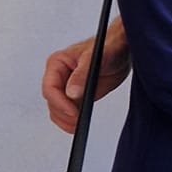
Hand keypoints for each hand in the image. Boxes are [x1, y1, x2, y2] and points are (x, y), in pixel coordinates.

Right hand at [41, 17, 129, 133]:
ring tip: (80, 125)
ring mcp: (66, 88)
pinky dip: (71, 122)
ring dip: (66, 120)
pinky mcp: (76, 98)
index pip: (50, 87)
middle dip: (63, 113)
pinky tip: (81, 124)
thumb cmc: (108, 46)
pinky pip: (67, 114)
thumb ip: (82, 74)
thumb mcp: (96, 57)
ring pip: (57, 111)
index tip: (73, 111)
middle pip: (52, 102)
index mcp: (57, 63)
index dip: (59, 102)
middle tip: (79, 120)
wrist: (121, 52)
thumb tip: (71, 93)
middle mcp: (58, 77)